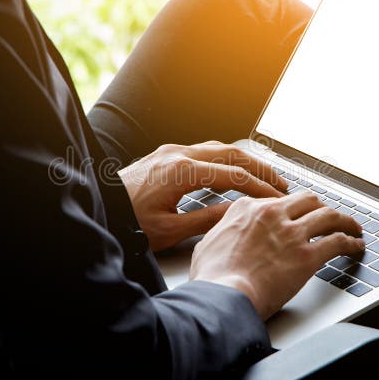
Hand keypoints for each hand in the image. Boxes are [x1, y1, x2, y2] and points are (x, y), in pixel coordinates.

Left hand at [118, 141, 287, 251]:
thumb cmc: (125, 221)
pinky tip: (232, 171)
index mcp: (181, 172)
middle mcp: (177, 155)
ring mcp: (170, 152)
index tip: (277, 199)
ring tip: (262, 176)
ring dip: (244, 162)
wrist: (97, 205)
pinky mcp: (164, 156)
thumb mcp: (168, 230)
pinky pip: (204, 151)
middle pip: (231, 154)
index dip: (260, 188)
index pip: (233, 176)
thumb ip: (206, 220)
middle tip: (280, 182)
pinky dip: (225, 160)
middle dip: (260, 168)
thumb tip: (236, 214)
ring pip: (218, 149)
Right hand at [190, 191, 364, 319]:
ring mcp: (291, 234)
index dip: (291, 210)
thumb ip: (224, 230)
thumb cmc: (212, 277)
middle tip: (328, 217)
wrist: (224, 296)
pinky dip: (351, 242)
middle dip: (321, 208)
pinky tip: (356, 246)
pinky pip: (338, 242)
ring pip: (328, 215)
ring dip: (344, 220)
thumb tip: (227, 232)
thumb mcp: (208, 242)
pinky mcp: (307, 256)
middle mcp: (272, 214)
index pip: (278, 201)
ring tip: (353, 227)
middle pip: (308, 200)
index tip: (297, 216)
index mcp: (248, 208)